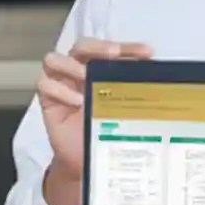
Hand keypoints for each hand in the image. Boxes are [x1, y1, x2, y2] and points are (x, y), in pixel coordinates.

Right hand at [37, 38, 152, 204]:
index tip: (146, 53)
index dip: (128, 47)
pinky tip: (78, 101)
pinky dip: (61, 90)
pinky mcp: (47, 100)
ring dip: (71, 66)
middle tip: (113, 55)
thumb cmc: (105, 129)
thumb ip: (133, 91)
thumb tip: (159, 78)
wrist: (86, 158)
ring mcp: (61, 84)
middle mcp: (78, 70)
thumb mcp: (123, 109)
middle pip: (81, 46)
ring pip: (54, 59)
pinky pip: (45, 85)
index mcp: (98, 68)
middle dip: (97, 47)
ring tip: (87, 78)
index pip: (110, 49)